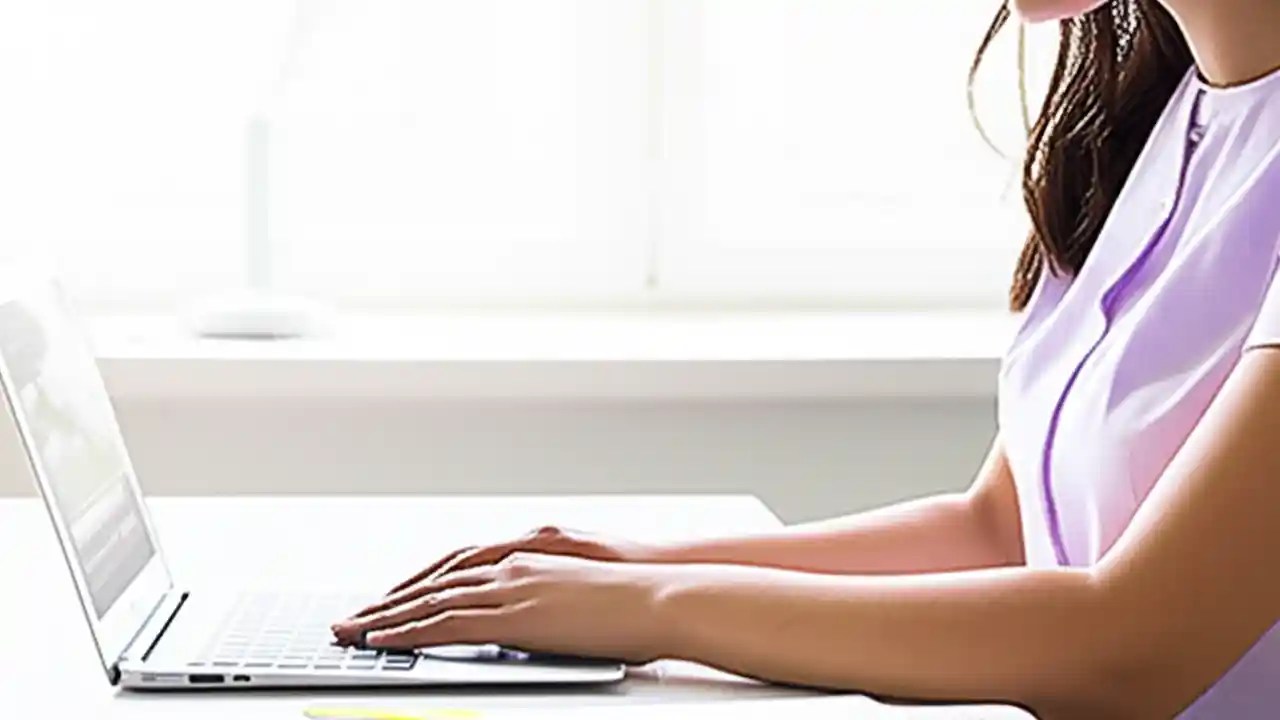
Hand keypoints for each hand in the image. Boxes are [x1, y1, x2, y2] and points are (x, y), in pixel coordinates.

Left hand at [356, 526, 654, 617]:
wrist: (665, 595)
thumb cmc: (637, 600)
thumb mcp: (584, 593)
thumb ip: (550, 600)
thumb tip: (533, 621)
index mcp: (529, 557)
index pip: (457, 570)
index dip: (418, 587)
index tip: (386, 603)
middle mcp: (513, 564)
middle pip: (435, 581)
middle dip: (388, 602)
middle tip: (348, 620)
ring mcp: (513, 586)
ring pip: (432, 599)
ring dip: (385, 617)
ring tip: (349, 633)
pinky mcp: (516, 614)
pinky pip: (449, 623)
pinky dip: (410, 631)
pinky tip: (384, 640)